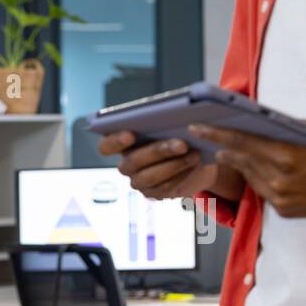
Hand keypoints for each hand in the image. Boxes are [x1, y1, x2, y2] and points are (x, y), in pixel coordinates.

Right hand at [98, 130, 242, 201]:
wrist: (199, 157)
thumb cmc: (181, 134)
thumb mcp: (173, 123)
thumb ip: (166, 118)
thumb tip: (176, 111)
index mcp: (123, 143)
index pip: (106, 146)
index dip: (114, 141)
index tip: (130, 135)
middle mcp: (127, 163)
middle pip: (132, 161)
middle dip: (158, 151)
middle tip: (182, 144)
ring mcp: (138, 180)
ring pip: (149, 177)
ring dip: (173, 165)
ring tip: (195, 155)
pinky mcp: (154, 193)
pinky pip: (164, 188)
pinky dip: (181, 176)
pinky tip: (195, 166)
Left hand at [190, 119, 305, 217]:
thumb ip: (291, 126)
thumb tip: (266, 122)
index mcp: (288, 156)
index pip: (242, 143)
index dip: (217, 135)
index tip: (198, 128)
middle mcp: (279, 179)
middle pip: (241, 161)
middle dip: (223, 148)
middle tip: (207, 137)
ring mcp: (280, 198)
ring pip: (249, 177)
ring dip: (238, 164)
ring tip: (227, 152)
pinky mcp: (284, 210)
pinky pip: (262, 191)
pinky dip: (257, 178)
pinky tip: (253, 169)